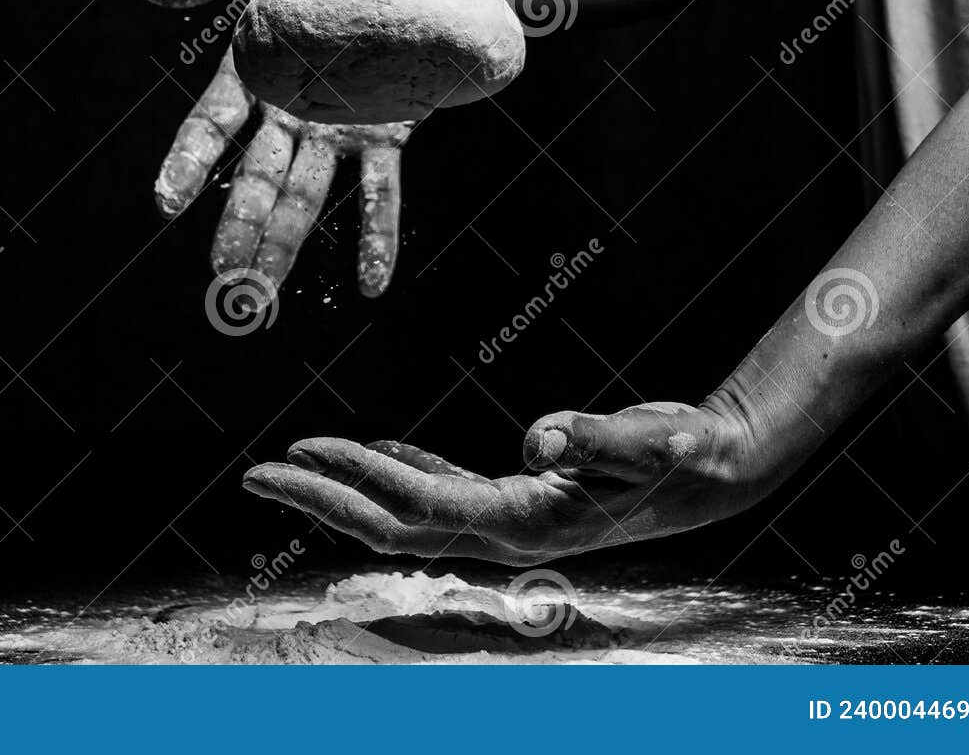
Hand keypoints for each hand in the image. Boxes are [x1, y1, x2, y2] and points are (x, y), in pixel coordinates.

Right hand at [143, 0, 415, 299]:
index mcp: (255, 68)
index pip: (212, 125)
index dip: (189, 163)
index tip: (166, 204)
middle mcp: (290, 109)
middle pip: (257, 178)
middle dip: (239, 229)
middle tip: (225, 281)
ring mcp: (338, 128)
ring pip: (307, 196)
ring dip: (286, 246)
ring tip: (263, 297)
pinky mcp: (388, 135)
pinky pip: (379, 193)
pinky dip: (376, 237)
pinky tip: (370, 284)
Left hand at [242, 401, 759, 563]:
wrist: (714, 470)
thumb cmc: (682, 452)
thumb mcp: (646, 440)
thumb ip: (594, 438)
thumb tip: (537, 438)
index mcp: (521, 520)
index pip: (416, 507)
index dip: (354, 483)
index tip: (295, 459)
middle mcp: (502, 531)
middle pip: (390, 525)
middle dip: (320, 502)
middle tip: (254, 477)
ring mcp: (506, 518)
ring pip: (406, 512)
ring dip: (347, 489)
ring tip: (293, 464)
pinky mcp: (517, 498)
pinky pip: (440, 491)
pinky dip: (400, 470)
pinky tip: (377, 450)